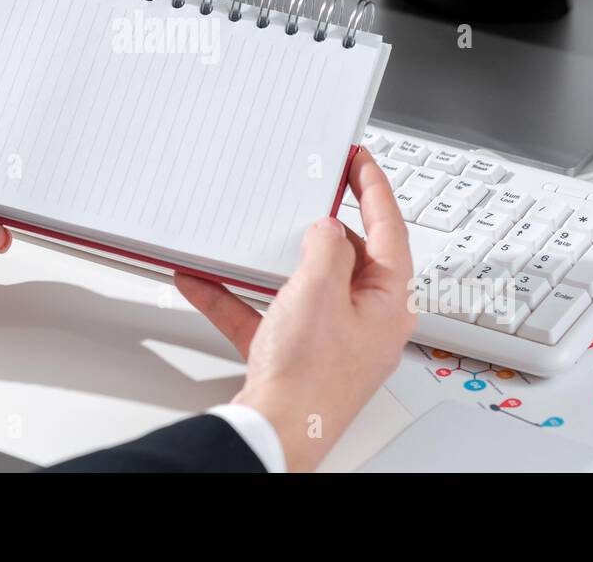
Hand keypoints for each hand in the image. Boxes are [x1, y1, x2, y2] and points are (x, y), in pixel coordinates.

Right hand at [175, 149, 413, 471]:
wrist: (275, 434)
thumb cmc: (309, 377)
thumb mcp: (318, 289)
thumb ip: (327, 245)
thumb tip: (330, 229)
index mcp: (388, 301)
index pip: (390, 227)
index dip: (373, 186)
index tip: (359, 158)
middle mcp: (366, 321)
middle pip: (349, 256)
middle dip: (319, 227)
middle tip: (307, 192)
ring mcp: (331, 341)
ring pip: (302, 286)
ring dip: (268, 263)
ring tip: (249, 236)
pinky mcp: (296, 358)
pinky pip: (266, 314)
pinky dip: (236, 297)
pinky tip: (202, 282)